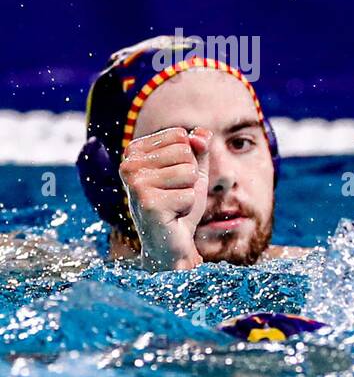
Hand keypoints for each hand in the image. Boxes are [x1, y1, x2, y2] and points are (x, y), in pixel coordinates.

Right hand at [119, 127, 210, 270]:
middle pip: (185, 152)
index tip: (173, 178)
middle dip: (189, 176)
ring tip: (173, 203)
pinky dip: (187, 207)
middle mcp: (128, 164)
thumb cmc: (180, 202)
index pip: (180, 135)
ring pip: (189, 172)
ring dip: (189, 191)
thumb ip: (199, 148)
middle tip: (174, 193)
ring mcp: (135, 184)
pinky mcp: (148, 203)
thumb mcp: (194, 170)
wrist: (171, 241)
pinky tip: (172, 215)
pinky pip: (189, 194)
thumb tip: (202, 135)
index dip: (187, 159)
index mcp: (134, 151)